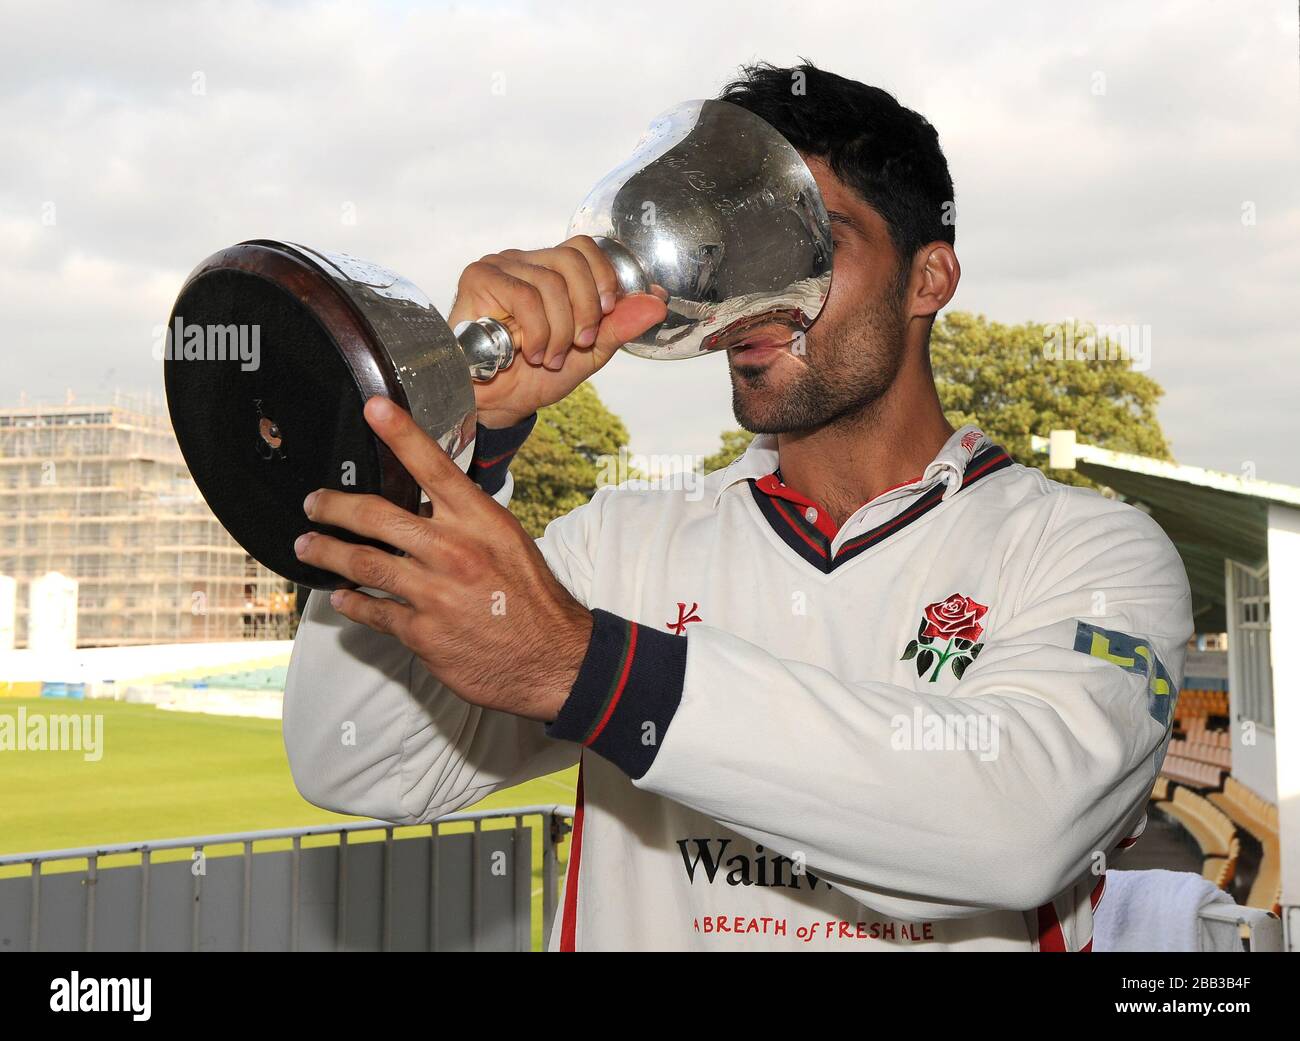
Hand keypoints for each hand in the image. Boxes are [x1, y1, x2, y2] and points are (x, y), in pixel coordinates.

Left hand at [293, 396, 591, 721]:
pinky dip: (352, 603)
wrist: (552, 658)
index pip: (434, 466)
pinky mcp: (422, 633)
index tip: (373, 408)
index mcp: (479, 522)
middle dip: (334, 507)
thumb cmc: (532, 598)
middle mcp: (453, 551)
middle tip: (313, 503)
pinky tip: (341, 597)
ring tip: (309, 546)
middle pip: (376, 517)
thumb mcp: (508, 542)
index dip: (400, 434)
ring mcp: (434, 593)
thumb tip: (424, 504)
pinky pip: (374, 612)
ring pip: (364, 565)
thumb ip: (465, 522)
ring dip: (328, 553)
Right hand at [450, 234, 667, 427]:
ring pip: (550, 283)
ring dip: (559, 331)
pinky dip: (537, 331)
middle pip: (571, 259)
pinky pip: (524, 295)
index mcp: (550, 270)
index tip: (607, 312)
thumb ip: (621, 325)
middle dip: (586, 308)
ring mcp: (500, 266)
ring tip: (549, 357)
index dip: (604, 276)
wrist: (499, 404)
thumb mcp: (590, 351)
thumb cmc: (538, 374)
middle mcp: (525, 260)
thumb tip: (659, 301)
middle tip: (580, 343)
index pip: (584, 247)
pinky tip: (530, 352)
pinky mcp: (479, 278)